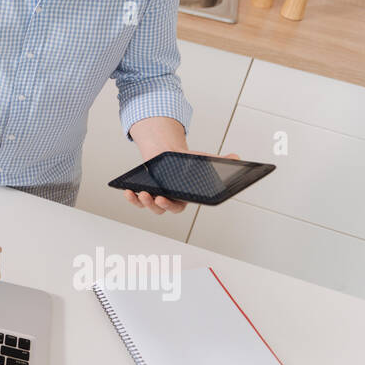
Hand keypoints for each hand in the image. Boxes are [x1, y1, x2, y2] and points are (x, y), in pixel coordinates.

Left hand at [121, 149, 240, 214]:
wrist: (168, 154)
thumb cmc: (186, 163)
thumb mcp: (202, 161)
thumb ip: (220, 162)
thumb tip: (237, 156)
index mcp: (183, 197)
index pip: (178, 206)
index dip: (171, 205)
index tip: (164, 200)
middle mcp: (169, 200)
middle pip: (162, 209)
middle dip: (156, 205)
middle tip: (154, 197)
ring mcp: (155, 197)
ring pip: (149, 206)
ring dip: (143, 202)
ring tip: (140, 192)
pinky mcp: (144, 191)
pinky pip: (136, 199)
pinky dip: (131, 198)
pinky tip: (127, 191)